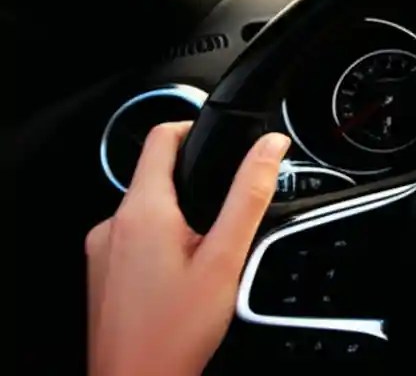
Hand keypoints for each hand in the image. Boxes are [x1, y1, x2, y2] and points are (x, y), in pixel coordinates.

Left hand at [86, 122, 290, 375]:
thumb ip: (249, 195)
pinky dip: (163, 250)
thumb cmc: (175, 331)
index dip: (194, 127)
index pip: (162, 138)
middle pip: (158, 178)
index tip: (220, 139)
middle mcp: (112, 225)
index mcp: (142, 210)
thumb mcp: (227, 257)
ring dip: (181, 225)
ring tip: (207, 262)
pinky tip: (183, 282)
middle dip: (198, 191)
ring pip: (149, 214)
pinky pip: (136, 242)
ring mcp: (102, 251)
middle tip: (226, 224)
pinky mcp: (102, 273)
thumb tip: (270, 148)